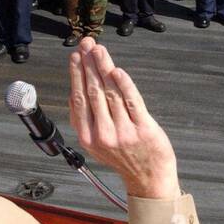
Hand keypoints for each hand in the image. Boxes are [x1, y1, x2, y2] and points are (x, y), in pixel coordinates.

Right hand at [68, 39, 178, 198]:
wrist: (149, 179)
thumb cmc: (125, 158)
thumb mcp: (98, 144)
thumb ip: (87, 120)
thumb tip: (75, 92)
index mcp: (88, 138)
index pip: (78, 100)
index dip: (76, 75)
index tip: (76, 56)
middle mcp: (103, 135)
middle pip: (93, 92)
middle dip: (89, 64)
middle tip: (87, 44)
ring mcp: (124, 132)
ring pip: (110, 93)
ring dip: (104, 68)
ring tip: (99, 51)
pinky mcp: (143, 129)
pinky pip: (132, 101)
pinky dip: (124, 84)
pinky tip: (117, 70)